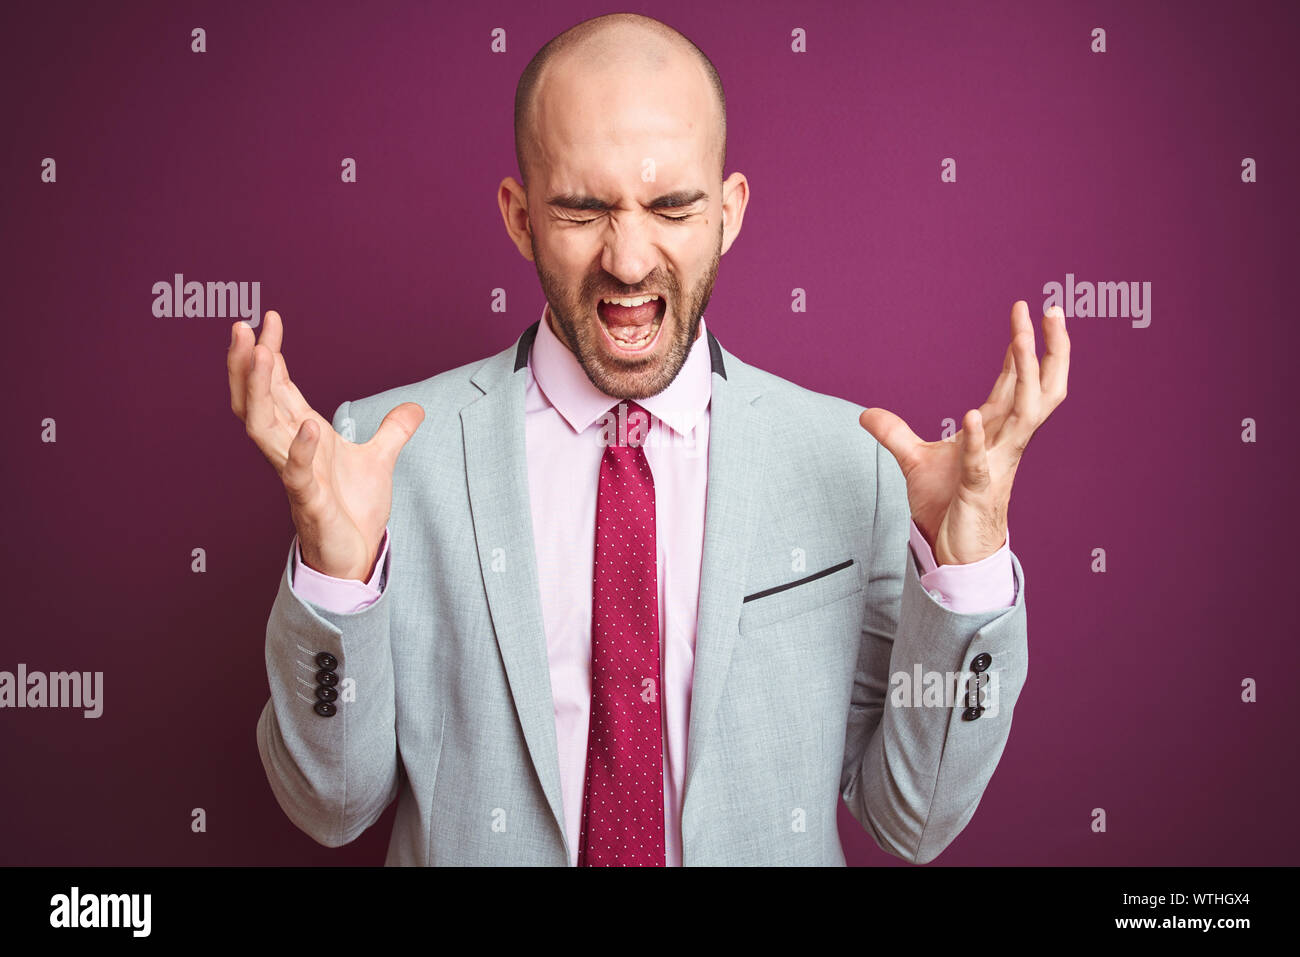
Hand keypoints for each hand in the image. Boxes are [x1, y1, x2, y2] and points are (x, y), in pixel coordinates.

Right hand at [227, 310, 425, 579]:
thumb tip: (416, 407)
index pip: (278, 387)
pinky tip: (309, 425)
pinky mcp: (309, 502)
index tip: (269, 319)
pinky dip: (301, 449)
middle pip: (256, 401)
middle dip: (247, 365)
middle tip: (244, 327)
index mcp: (303, 435)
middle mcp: (290, 450)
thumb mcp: (380, 460)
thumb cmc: (354, 510)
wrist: (356, 557)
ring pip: (262, 429)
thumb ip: (393, 431)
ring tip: (264, 356)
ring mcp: (295, 475)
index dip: (271, 354)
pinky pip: (296, 474)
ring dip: (260, 392)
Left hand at [858, 300, 1068, 564]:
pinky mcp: (978, 489)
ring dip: (1025, 376)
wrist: (956, 551)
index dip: (1023, 345)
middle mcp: (1006, 442)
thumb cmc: (948, 504)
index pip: (1017, 380)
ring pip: (1025, 414)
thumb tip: (866, 413)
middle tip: (1052, 310)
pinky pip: (980, 460)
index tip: (1025, 309)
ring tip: (1022, 340)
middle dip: (1049, 350)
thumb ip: (894, 434)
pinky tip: (969, 415)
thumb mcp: (915, 461)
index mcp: (996, 430)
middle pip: (1041, 388)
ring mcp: (997, 463)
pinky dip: (975, 438)